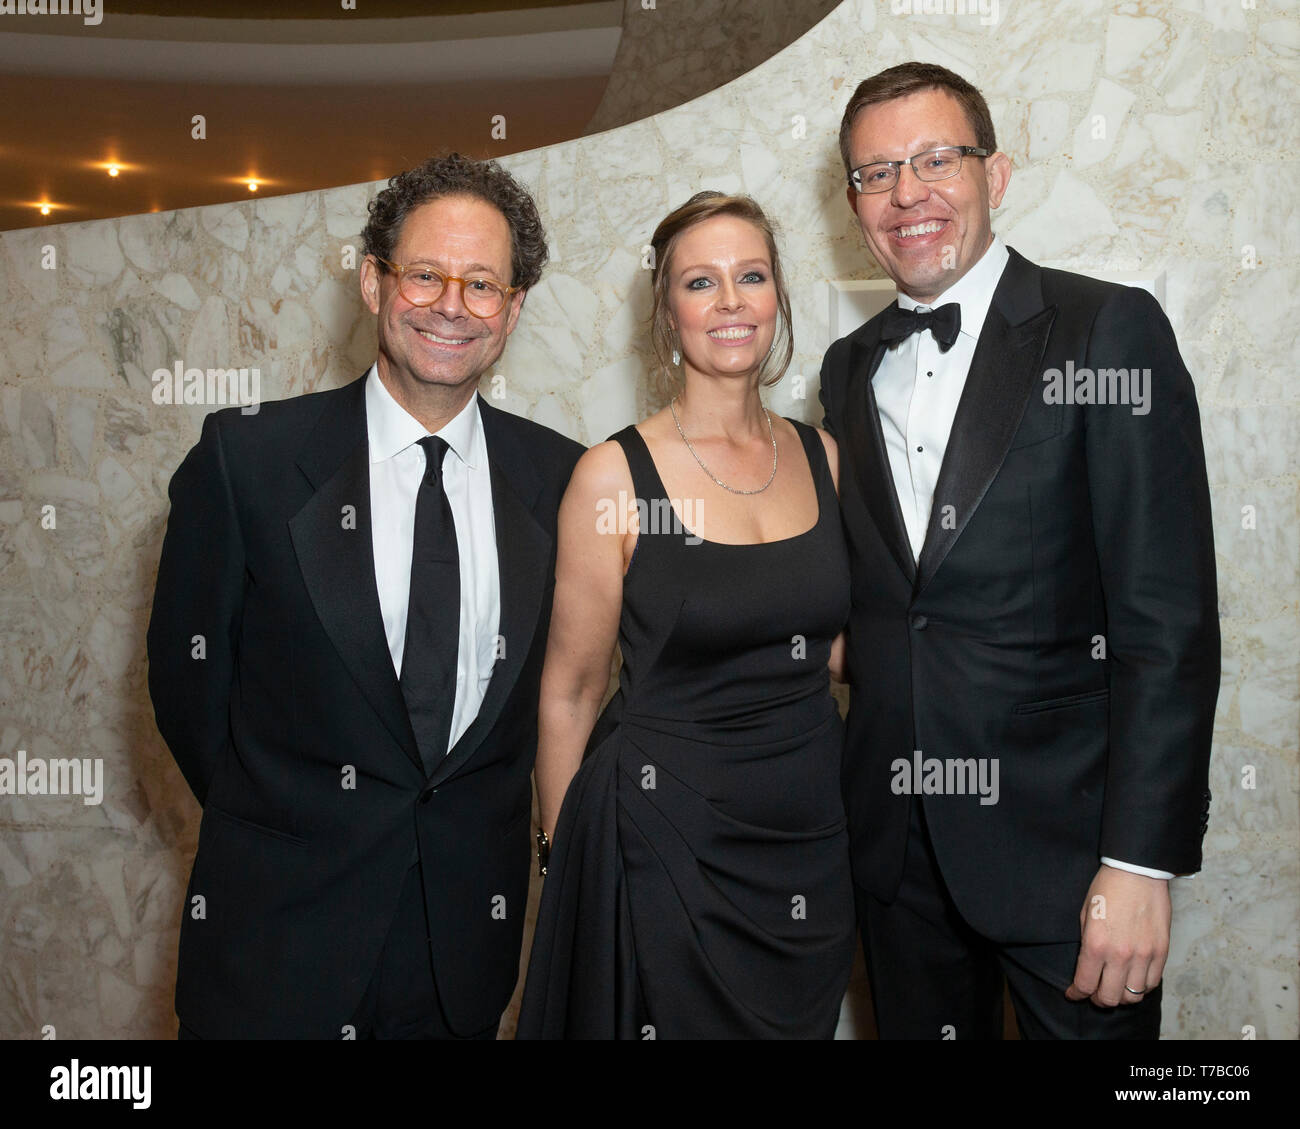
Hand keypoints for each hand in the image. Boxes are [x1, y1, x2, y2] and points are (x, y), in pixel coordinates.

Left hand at [1066, 865, 1169, 1006]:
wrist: (1137, 872)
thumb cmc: (1107, 888)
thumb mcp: (1085, 914)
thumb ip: (1087, 943)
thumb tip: (1087, 964)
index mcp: (1097, 945)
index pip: (1085, 984)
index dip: (1076, 994)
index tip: (1073, 994)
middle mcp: (1121, 955)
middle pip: (1109, 998)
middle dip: (1097, 999)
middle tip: (1093, 993)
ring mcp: (1144, 955)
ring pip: (1133, 996)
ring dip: (1121, 996)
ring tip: (1114, 987)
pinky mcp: (1162, 952)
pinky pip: (1152, 983)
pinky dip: (1140, 987)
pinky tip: (1133, 979)